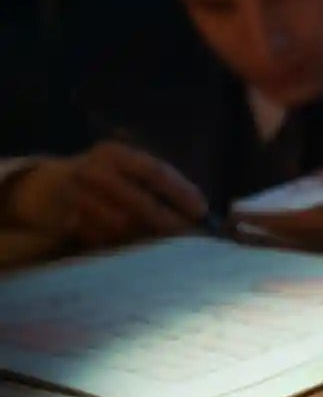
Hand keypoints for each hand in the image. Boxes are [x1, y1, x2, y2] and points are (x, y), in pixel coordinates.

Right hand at [58, 141, 208, 247]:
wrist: (46, 187)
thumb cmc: (104, 179)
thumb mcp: (127, 169)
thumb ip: (158, 184)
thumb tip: (199, 211)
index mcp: (116, 154)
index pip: (155, 172)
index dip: (181, 192)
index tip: (201, 211)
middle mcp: (94, 171)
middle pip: (139, 202)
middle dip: (168, 222)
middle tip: (188, 236)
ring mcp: (76, 197)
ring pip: (122, 225)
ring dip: (143, 235)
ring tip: (158, 240)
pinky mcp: (65, 220)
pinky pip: (103, 238)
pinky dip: (120, 242)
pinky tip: (128, 242)